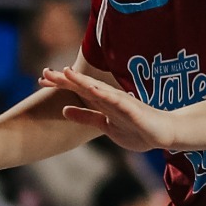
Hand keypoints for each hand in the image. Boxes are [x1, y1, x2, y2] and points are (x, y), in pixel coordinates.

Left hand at [37, 65, 180, 154]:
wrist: (164, 133)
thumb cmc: (136, 129)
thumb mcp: (105, 125)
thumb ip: (85, 117)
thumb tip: (64, 110)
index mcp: (102, 102)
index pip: (77, 90)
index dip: (60, 84)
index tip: (41, 79)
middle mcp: (109, 98)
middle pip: (83, 86)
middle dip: (65, 79)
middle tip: (45, 72)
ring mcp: (121, 102)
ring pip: (98, 90)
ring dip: (82, 81)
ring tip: (67, 72)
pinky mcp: (133, 110)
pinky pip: (118, 102)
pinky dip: (106, 95)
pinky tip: (95, 90)